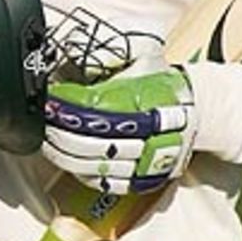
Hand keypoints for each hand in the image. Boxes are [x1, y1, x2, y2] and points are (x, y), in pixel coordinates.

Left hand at [44, 66, 196, 198]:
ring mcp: (141, 162)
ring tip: (49, 144)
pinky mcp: (140, 180)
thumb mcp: (143, 57)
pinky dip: (82, 174)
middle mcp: (140, 136)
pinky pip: (104, 183)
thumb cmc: (163, 86)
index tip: (51, 103)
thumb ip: (111, 60)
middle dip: (60, 135)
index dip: (67, 110)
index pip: (91, 112)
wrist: (195, 111)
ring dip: (66, 157)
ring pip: (94, 166)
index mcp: (139, 104)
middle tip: (45, 125)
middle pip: (88, 143)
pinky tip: (70, 163)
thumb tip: (79, 63)